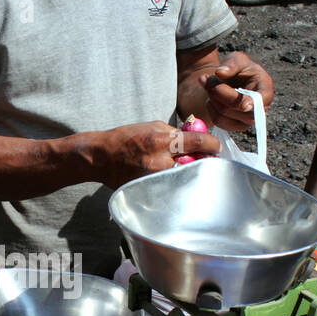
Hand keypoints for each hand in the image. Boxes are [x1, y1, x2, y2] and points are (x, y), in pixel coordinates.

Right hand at [92, 121, 220, 190]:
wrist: (100, 157)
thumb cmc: (125, 138)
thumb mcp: (151, 126)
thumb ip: (174, 132)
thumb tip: (195, 137)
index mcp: (159, 141)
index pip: (196, 142)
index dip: (211, 145)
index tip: (216, 147)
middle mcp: (158, 161)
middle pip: (194, 164)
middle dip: (202, 162)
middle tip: (206, 160)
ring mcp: (152, 178)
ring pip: (183, 177)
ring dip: (188, 173)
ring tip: (186, 168)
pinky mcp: (147, 189)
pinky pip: (169, 186)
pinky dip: (174, 182)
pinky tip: (171, 178)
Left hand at [199, 52, 272, 131]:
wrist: (231, 81)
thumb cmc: (239, 69)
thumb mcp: (237, 59)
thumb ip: (231, 64)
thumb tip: (220, 73)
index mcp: (265, 89)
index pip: (261, 101)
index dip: (253, 103)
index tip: (244, 103)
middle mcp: (259, 109)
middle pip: (238, 107)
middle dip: (219, 92)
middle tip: (208, 79)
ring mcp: (248, 120)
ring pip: (224, 114)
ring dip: (211, 98)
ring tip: (209, 85)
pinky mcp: (235, 126)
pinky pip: (218, 121)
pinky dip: (210, 108)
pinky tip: (211, 98)